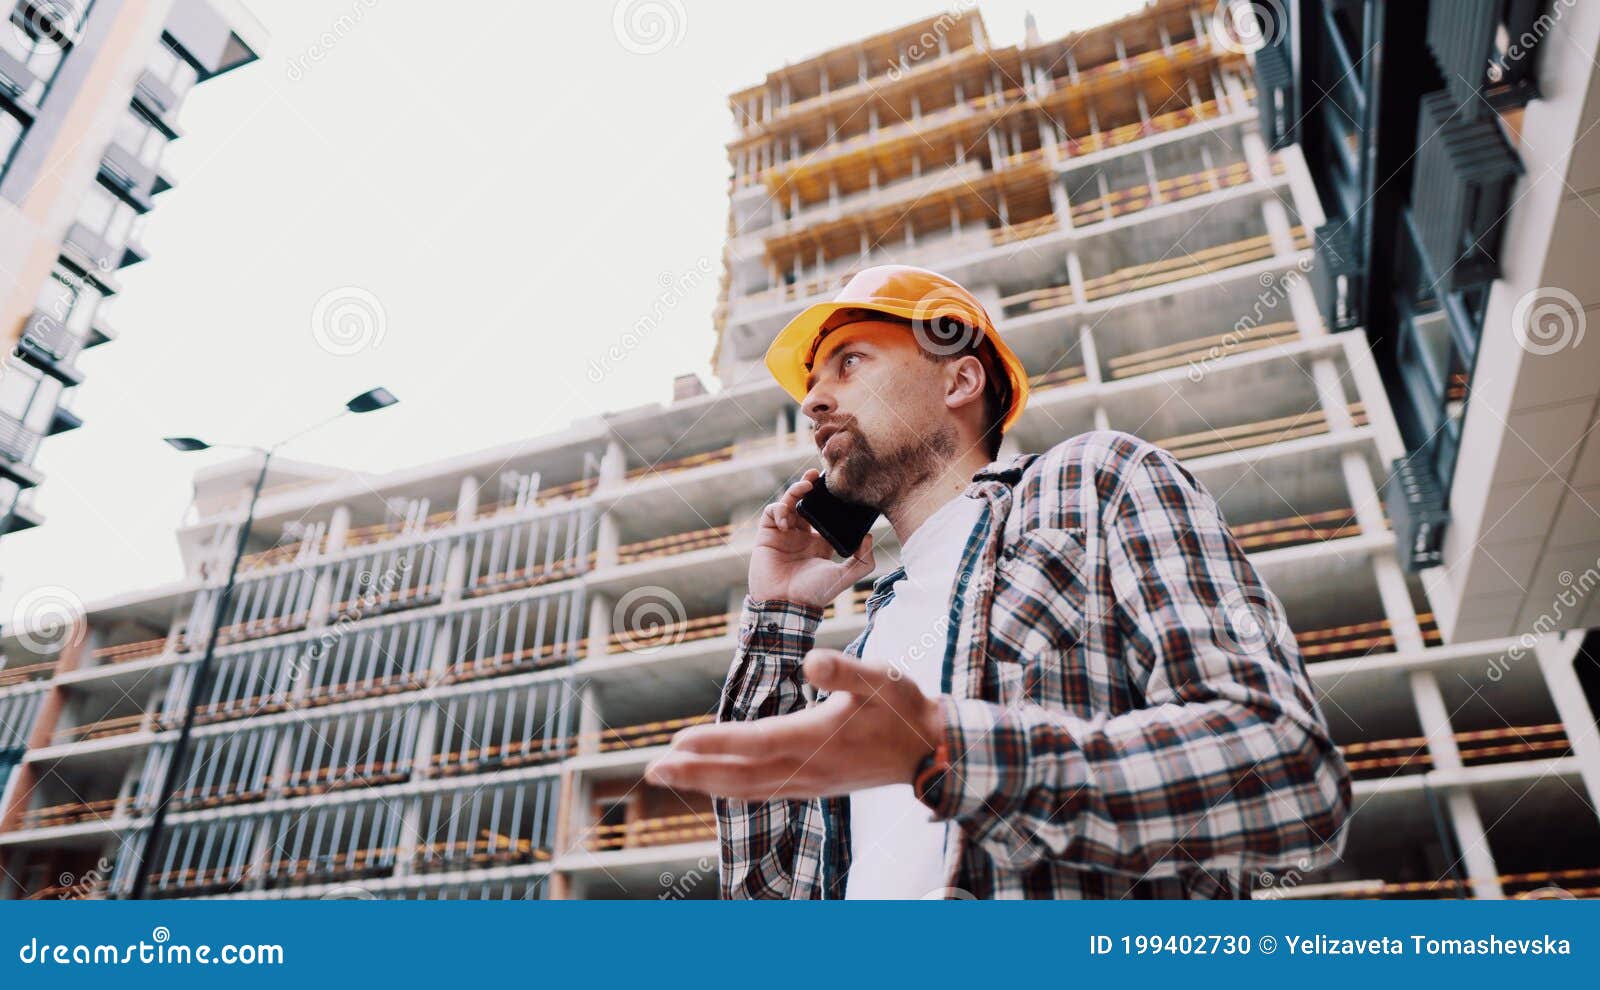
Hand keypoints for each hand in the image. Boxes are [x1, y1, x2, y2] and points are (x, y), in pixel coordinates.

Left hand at [645, 648, 943, 799]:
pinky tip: (712, 782)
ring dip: (705, 781)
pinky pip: (761, 790)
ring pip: (747, 787)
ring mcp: (808, 782)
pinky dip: (730, 788)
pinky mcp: (813, 786)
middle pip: (740, 774)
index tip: (677, 741)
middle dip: (694, 771)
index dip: (715, 742)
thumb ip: (847, 672)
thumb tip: (811, 662)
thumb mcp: (883, 680)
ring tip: (667, 774)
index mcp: (817, 738)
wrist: (932, 752)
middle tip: (651, 769)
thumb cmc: (905, 710)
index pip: (755, 742)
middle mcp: (806, 767)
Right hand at [747, 467, 874, 608]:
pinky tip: (786, 519)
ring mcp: (784, 534)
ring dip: (795, 491)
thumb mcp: (844, 577)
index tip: (837, 486)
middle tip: (817, 474)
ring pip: (788, 502)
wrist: (784, 605)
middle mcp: (802, 535)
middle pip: (806, 503)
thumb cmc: (814, 594)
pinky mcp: (767, 535)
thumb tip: (869, 536)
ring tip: (805, 487)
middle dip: (810, 486)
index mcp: (820, 543)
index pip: (825, 514)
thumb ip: (862, 560)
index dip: (829, 500)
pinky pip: (772, 512)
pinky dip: (779, 509)